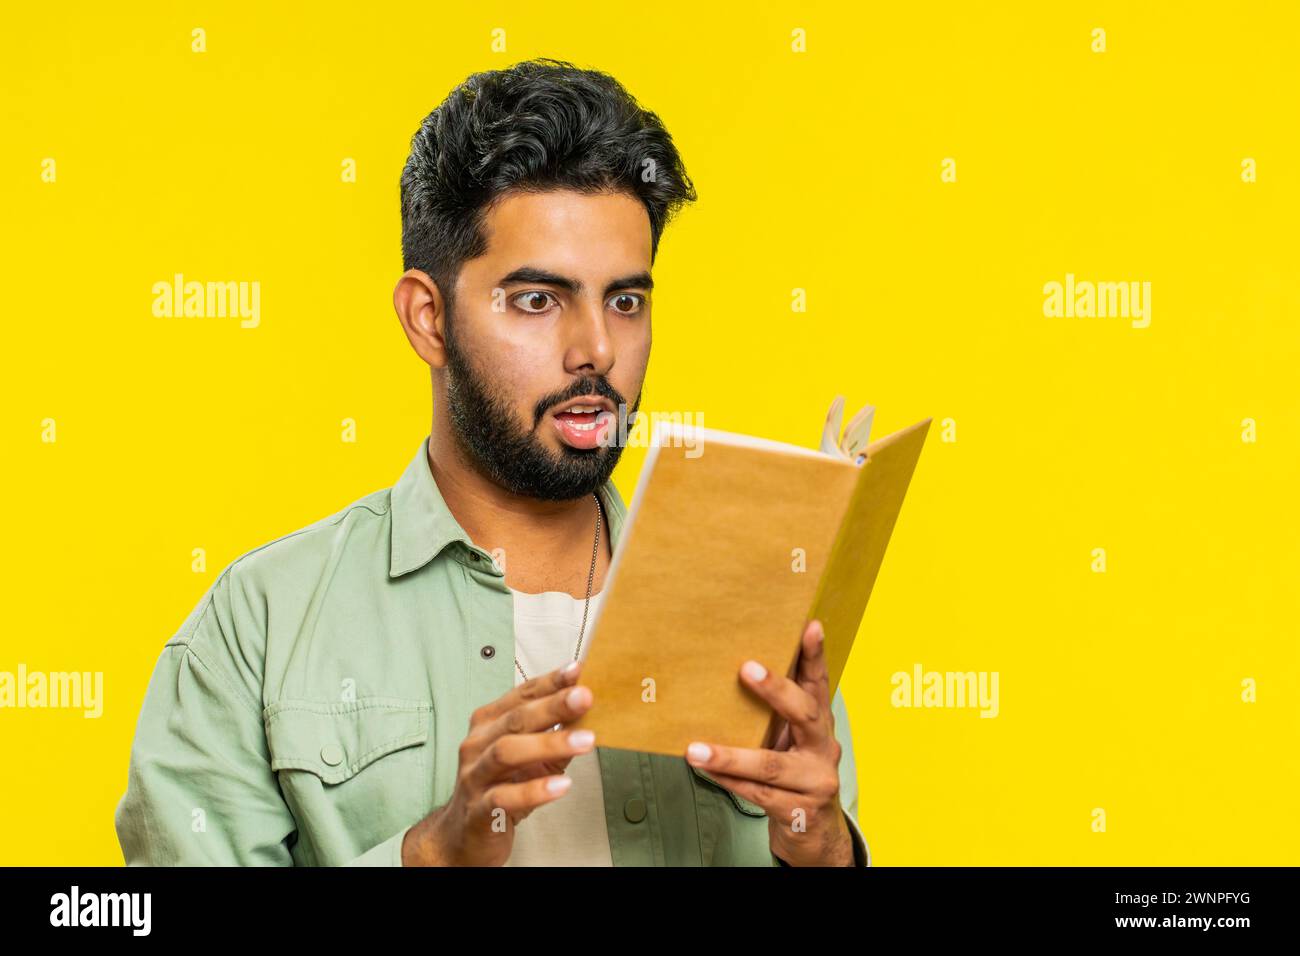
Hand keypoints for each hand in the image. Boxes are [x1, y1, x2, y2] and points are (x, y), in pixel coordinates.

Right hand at [402, 661, 595, 865]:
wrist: (462, 835)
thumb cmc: (499, 788)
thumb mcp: (530, 759)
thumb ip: (555, 737)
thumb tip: (587, 716)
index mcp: (489, 724)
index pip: (521, 695)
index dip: (550, 682)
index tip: (577, 670)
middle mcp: (478, 744)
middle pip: (515, 719)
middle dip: (553, 706)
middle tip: (585, 698)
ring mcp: (475, 776)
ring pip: (508, 752)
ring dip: (549, 744)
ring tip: (584, 742)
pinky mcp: (479, 810)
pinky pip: (504, 797)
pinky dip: (535, 790)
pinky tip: (561, 786)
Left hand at [684, 619, 855, 866]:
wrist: (816, 833)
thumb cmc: (795, 775)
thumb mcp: (792, 740)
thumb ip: (776, 712)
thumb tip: (735, 670)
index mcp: (821, 723)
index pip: (819, 684)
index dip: (815, 655)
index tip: (810, 626)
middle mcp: (823, 748)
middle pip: (803, 714)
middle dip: (775, 690)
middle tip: (745, 669)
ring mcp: (814, 782)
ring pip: (771, 764)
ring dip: (730, 755)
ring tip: (695, 750)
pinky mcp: (799, 811)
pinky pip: (757, 793)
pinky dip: (728, 780)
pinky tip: (705, 771)